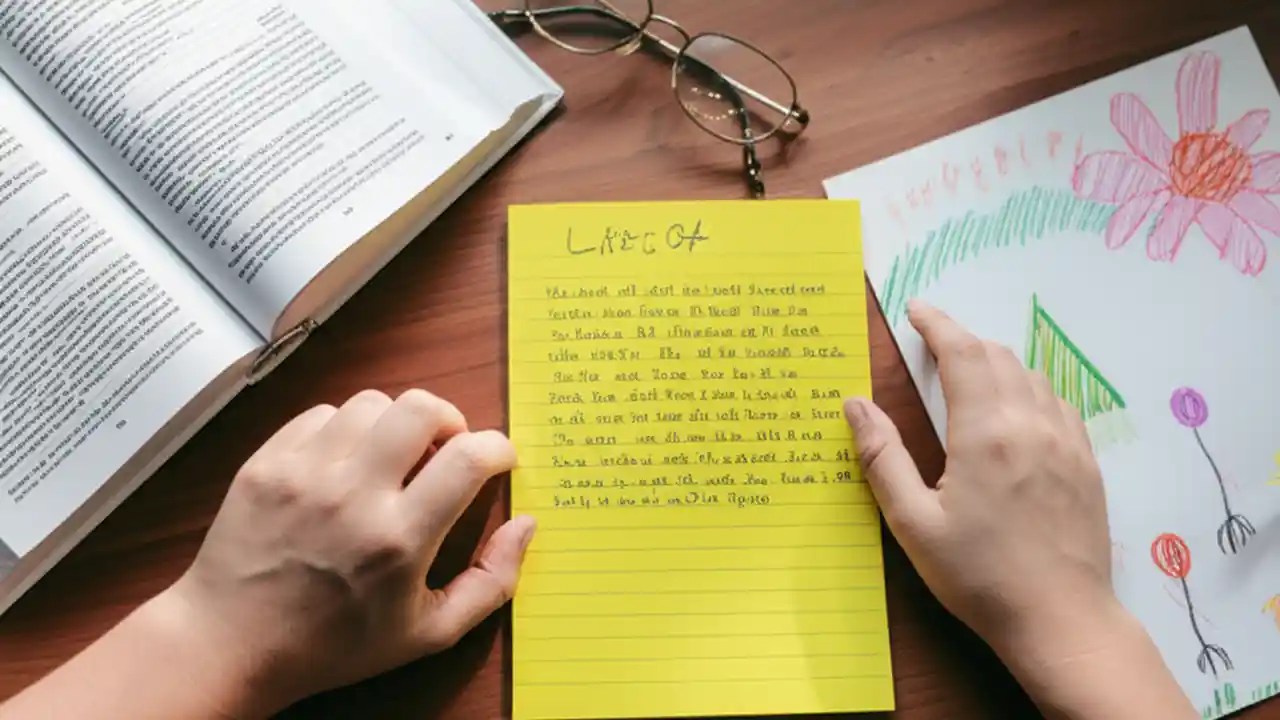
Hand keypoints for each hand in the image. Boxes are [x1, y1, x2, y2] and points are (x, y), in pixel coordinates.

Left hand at [156, 389, 533, 713]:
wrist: (231, 643)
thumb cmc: (336, 645)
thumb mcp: (429, 634)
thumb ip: (492, 582)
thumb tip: (527, 523)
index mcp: (399, 540)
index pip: (469, 457)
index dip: (499, 447)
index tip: (500, 459)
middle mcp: (352, 496)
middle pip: (420, 408)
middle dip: (450, 419)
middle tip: (447, 448)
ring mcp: (304, 473)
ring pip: (371, 403)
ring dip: (396, 422)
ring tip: (394, 456)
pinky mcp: (266, 463)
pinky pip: (322, 414)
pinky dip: (346, 429)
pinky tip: (346, 462)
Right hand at [846, 301, 1110, 643]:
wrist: (1060, 618)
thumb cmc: (977, 576)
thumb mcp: (913, 522)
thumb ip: (882, 456)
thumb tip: (854, 402)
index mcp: (985, 432)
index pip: (962, 352)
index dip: (938, 324)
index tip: (916, 310)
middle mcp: (1031, 423)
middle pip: (998, 355)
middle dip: (962, 340)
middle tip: (932, 345)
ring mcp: (1067, 441)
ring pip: (1031, 376)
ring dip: (996, 363)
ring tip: (968, 375)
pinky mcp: (1086, 463)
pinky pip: (1057, 404)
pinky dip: (1028, 390)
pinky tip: (1014, 412)